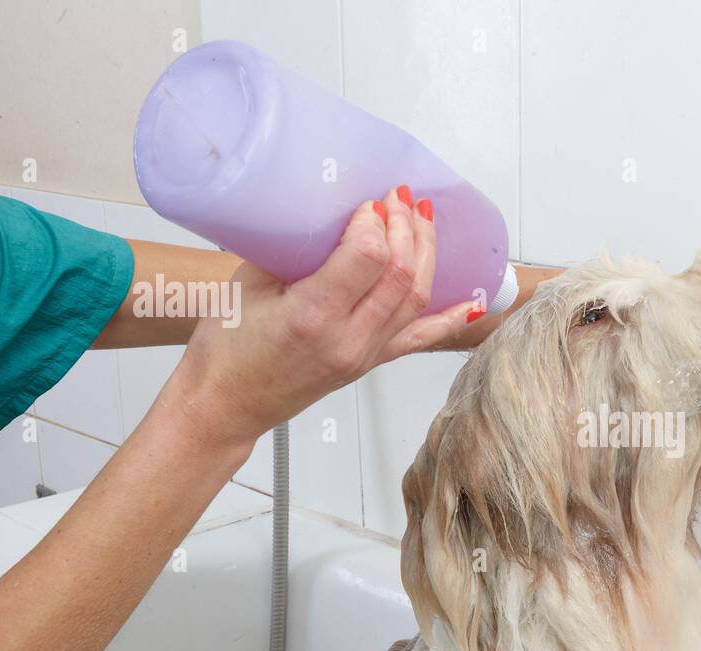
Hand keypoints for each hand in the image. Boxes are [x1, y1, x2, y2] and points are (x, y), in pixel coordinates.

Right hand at [170, 186, 478, 449]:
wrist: (226, 404)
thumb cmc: (226, 348)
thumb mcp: (248, 284)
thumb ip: (292, 249)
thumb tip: (327, 213)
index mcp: (312, 316)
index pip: (367, 257)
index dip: (375, 221)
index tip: (368, 201)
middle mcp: (347, 339)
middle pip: (400, 274)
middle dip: (406, 228)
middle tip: (402, 197)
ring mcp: (365, 355)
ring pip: (415, 299)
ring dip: (426, 255)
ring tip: (425, 220)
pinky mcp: (371, 363)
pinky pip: (420, 338)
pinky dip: (449, 319)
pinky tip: (474, 303)